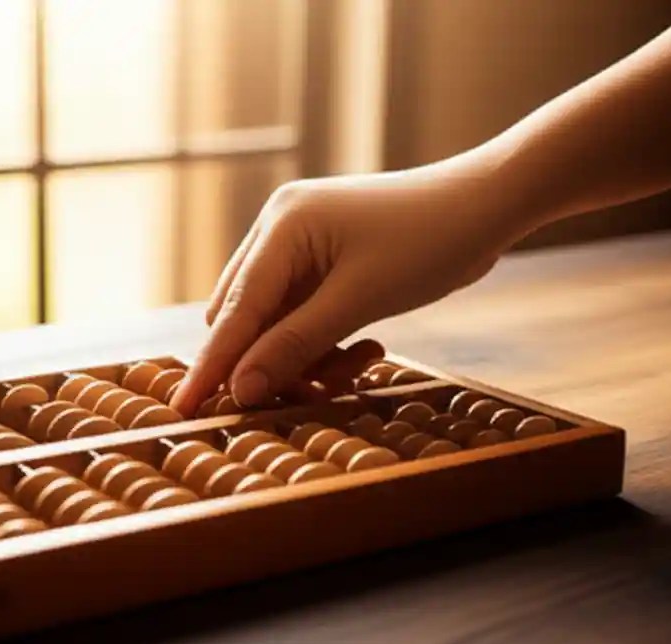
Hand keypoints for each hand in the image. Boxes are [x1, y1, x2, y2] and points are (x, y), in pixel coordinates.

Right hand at [170, 150, 531, 416]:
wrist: (487, 205)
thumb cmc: (428, 241)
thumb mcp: (360, 300)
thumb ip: (295, 345)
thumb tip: (241, 390)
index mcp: (281, 227)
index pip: (233, 310)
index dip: (211, 365)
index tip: (183, 410)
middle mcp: (279, 231)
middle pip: (244, 318)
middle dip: (270, 363)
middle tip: (307, 397)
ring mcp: (301, 246)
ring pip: (275, 324)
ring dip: (306, 358)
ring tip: (356, 366)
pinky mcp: (325, 262)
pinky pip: (304, 318)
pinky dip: (325, 344)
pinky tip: (367, 349)